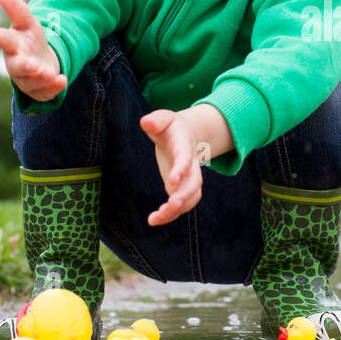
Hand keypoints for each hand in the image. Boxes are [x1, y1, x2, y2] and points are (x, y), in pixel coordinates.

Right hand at [0, 0, 66, 101]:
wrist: (40, 60)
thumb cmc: (28, 39)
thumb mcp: (27, 22)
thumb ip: (17, 9)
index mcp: (12, 46)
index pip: (5, 41)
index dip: (2, 37)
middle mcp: (17, 64)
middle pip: (17, 67)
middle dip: (24, 66)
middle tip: (31, 64)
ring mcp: (27, 79)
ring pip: (32, 82)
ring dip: (41, 78)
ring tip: (49, 72)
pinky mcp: (38, 90)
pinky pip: (45, 93)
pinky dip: (54, 88)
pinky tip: (62, 80)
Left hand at [140, 109, 205, 224]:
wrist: (185, 134)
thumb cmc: (170, 126)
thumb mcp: (163, 119)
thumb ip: (156, 120)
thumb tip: (146, 122)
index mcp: (185, 147)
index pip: (185, 159)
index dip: (180, 171)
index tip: (171, 184)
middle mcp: (191, 165)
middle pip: (194, 183)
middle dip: (183, 196)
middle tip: (169, 207)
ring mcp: (188, 178)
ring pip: (190, 198)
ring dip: (176, 211)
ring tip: (156, 219)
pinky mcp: (182, 188)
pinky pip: (182, 205)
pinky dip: (171, 215)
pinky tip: (155, 220)